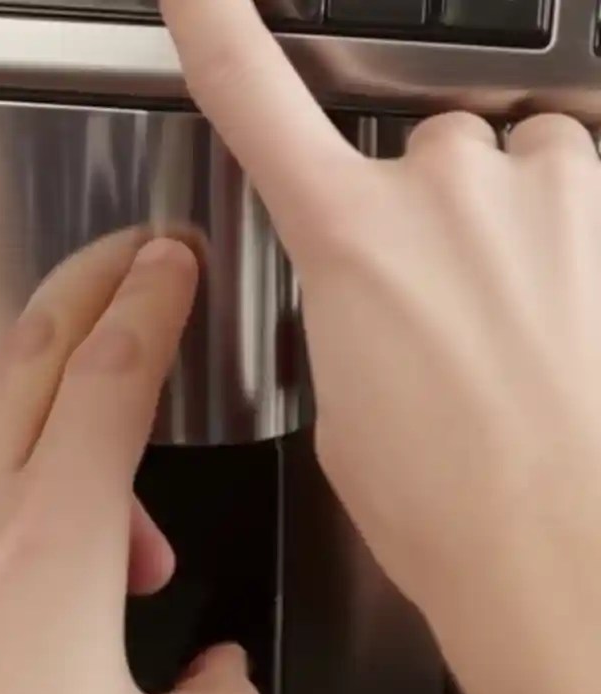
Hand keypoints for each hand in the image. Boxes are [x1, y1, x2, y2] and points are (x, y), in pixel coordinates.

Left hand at [0, 231, 264, 693]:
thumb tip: (225, 677)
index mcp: (51, 539)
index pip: (112, 374)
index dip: (151, 304)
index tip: (171, 262)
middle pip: (31, 355)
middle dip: (87, 288)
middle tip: (130, 260)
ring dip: (63, 446)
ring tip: (129, 543)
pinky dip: (9, 515)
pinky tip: (37, 595)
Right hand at [162, 1, 600, 693]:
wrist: (566, 553)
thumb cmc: (448, 499)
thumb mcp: (343, 398)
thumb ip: (350, 303)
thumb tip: (375, 284)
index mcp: (346, 237)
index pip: (255, 99)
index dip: (217, 29)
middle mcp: (443, 191)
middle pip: (425, 140)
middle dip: (433, 197)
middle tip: (444, 296)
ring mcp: (545, 196)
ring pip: (518, 155)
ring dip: (513, 208)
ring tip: (522, 310)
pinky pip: (584, 189)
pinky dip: (575, 237)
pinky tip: (570, 316)